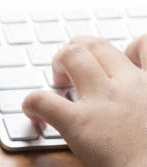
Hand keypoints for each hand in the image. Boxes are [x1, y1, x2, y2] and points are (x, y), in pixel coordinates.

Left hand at [22, 35, 146, 166]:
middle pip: (97, 45)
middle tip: (73, 68)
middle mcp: (130, 85)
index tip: (118, 64)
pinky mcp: (77, 122)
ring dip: (59, 61)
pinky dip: (31, 102)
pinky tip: (32, 113)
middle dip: (80, 49)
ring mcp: (102, 101)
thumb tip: (141, 109)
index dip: (125, 49)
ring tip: (57, 79)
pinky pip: (42, 99)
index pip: (143, 44)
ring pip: (72, 55)